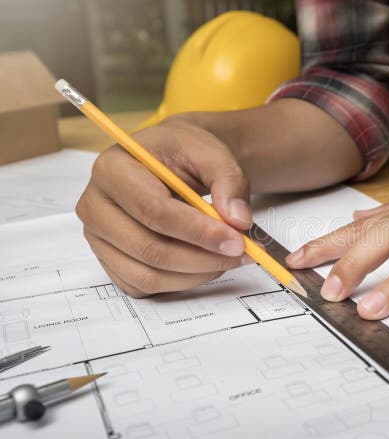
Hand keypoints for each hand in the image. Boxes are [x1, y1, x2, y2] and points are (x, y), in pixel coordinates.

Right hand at [76, 116, 252, 296]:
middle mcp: (95, 206)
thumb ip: (229, 182)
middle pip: (150, 249)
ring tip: (228, 258)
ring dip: (196, 274)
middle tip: (243, 254)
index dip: (199, 232)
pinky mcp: (109, 261)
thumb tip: (239, 222)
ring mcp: (98, 238)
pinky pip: (145, 286)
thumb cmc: (183, 154)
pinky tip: (204, 263)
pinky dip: (182, 282)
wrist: (166, 162)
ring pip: (148, 275)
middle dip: (203, 258)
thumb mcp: (211, 152)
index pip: (154, 212)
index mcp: (112, 169)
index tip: (237, 241)